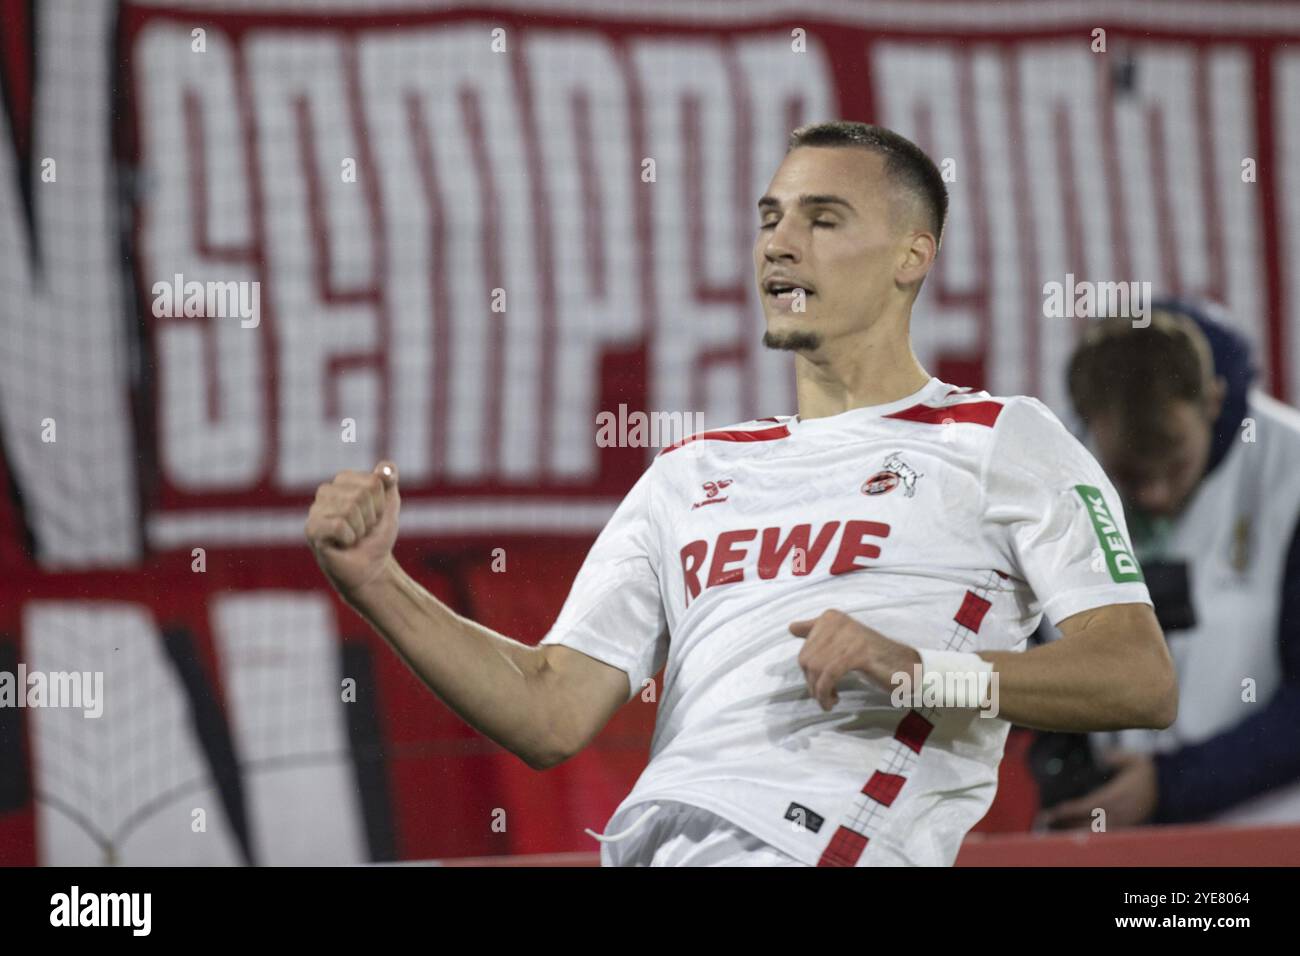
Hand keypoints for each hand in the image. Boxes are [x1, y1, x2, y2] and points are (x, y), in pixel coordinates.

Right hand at [305, 460, 400, 596]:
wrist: (370, 567)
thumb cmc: (377, 535)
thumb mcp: (390, 505)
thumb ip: (389, 481)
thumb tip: (385, 467)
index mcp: (344, 480)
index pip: (373, 482)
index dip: (380, 503)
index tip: (374, 515)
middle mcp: (326, 490)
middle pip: (361, 494)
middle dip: (371, 517)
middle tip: (364, 529)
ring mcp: (315, 509)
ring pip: (349, 508)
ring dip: (360, 529)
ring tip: (354, 536)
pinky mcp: (311, 529)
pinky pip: (338, 525)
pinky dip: (349, 538)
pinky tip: (343, 543)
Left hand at [788, 609, 919, 710]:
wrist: (906, 666)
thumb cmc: (872, 657)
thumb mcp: (842, 641)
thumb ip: (816, 632)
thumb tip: (791, 627)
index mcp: (831, 618)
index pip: (804, 649)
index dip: (808, 671)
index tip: (818, 682)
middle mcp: (837, 622)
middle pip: (806, 660)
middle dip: (812, 683)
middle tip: (825, 695)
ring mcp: (849, 636)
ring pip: (815, 668)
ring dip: (819, 691)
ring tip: (829, 700)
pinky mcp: (858, 653)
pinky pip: (829, 675)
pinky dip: (826, 692)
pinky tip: (833, 700)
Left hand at [1040, 751, 1158, 829]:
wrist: (1170, 788)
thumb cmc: (1145, 770)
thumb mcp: (1133, 759)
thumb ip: (1118, 757)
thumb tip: (1105, 756)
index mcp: (1116, 797)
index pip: (1088, 807)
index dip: (1069, 811)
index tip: (1052, 812)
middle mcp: (1117, 813)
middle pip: (1087, 823)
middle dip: (1065, 825)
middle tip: (1044, 824)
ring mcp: (1122, 822)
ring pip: (1094, 832)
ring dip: (1073, 832)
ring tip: (1053, 832)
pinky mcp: (1125, 827)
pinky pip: (1103, 834)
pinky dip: (1088, 835)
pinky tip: (1074, 834)